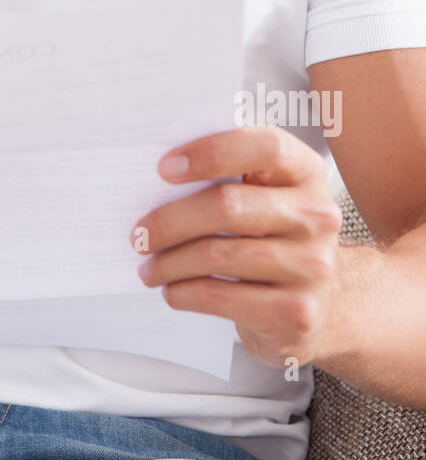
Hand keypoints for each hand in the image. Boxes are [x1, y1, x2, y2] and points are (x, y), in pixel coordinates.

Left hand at [132, 127, 343, 368]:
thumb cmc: (272, 239)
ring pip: (218, 254)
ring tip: (148, 266)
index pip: (266, 147)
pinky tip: (172, 290)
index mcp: (307, 172)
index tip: (164, 168)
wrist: (321, 307)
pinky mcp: (298, 312)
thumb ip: (229, 179)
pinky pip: (222, 298)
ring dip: (170, 262)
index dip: (212, 152)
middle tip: (138, 233)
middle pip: (229, 206)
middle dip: (170, 220)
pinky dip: (184, 293)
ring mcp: (313, 267)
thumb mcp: (265, 199)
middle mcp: (318, 216)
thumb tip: (156, 180)